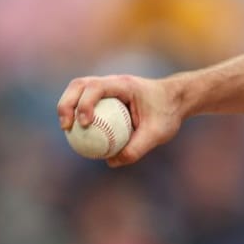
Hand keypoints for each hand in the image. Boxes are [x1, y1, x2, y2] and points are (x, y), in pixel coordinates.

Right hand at [56, 74, 182, 167]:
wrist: (177, 100)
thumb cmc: (168, 113)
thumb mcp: (158, 133)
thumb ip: (137, 148)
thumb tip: (111, 161)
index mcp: (124, 85)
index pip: (96, 87)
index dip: (84, 103)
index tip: (84, 124)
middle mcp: (112, 82)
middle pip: (79, 85)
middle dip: (67, 104)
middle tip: (66, 127)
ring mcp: (107, 88)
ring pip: (78, 91)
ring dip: (67, 107)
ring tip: (67, 129)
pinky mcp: (105, 96)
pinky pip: (85, 102)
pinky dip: (77, 113)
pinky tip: (77, 134)